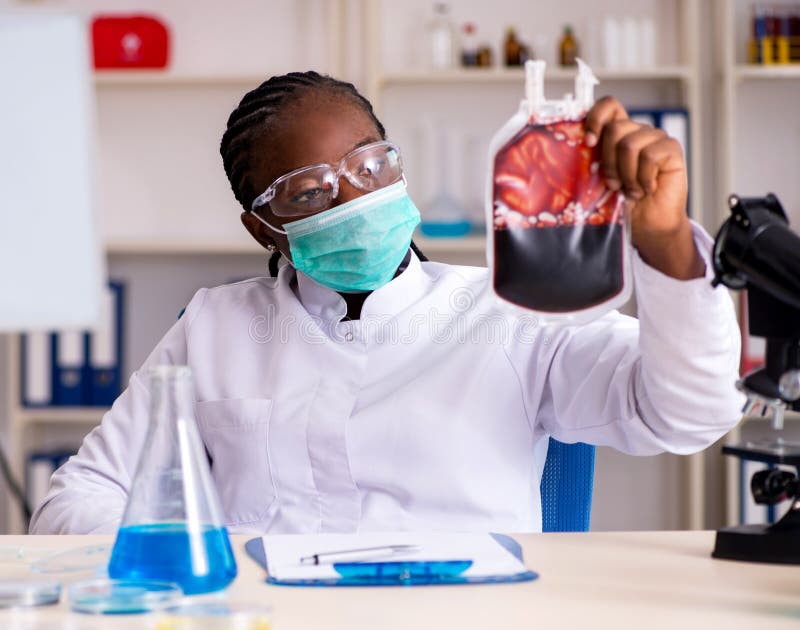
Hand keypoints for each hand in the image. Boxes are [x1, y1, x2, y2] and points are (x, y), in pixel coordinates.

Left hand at [584, 97, 704, 279]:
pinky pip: (650, 156)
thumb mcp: (600, 180)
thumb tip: (574, 148)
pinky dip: (643, 178)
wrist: (647, 225)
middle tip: (614, 184)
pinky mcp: (671, 149)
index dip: (597, 117)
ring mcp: (656, 138)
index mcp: (619, 134)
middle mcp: (638, 132)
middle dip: (609, 161)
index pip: (609, 106)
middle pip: (615, 129)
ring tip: (632, 190)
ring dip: (627, 174)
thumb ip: (593, 160)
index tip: (589, 142)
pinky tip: (647, 189)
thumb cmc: (622, 204)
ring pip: (630, 143)